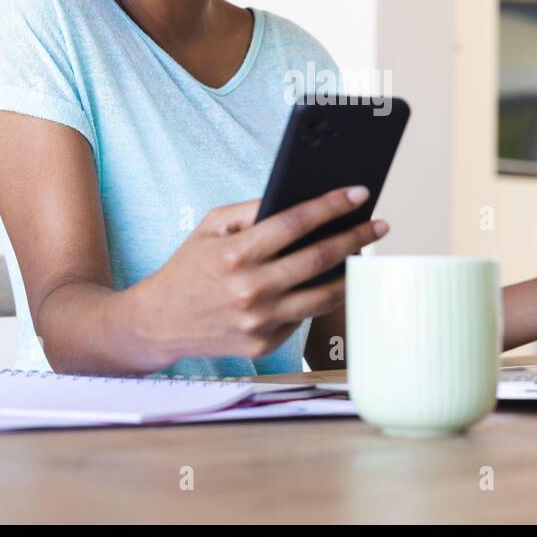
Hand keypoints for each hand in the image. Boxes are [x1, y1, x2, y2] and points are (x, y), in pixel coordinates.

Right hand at [132, 186, 388, 367]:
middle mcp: (251, 289)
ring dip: (351, 273)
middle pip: (320, 258)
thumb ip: (252, 211)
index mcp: (236, 254)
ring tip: (364, 255)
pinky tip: (331, 280)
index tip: (359, 193)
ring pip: (323, 295)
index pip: (296, 222)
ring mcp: (260, 320)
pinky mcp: (264, 343)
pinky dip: (320, 297)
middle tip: (379, 224)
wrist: (158, 323)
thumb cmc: (188, 268)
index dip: (332, 205)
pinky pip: (303, 315)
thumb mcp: (210, 227)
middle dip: (356, 237)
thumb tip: (298, 200)